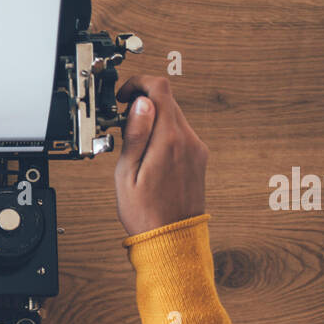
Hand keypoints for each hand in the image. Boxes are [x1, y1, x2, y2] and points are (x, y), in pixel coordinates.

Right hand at [113, 76, 208, 237]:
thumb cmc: (146, 214)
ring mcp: (197, 149)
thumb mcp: (127, 174)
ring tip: (135, 145)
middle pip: (167, 100)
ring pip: (174, 116)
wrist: (172, 240)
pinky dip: (164, 134)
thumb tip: (140, 103)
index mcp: (168, 140)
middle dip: (143, 104)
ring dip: (153, 120)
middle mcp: (188, 141)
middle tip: (124, 124)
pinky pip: (180, 134)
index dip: (138, 84)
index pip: (160, 89)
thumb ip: (135, 135)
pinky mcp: (199, 158)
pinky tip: (150, 156)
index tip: (124, 96)